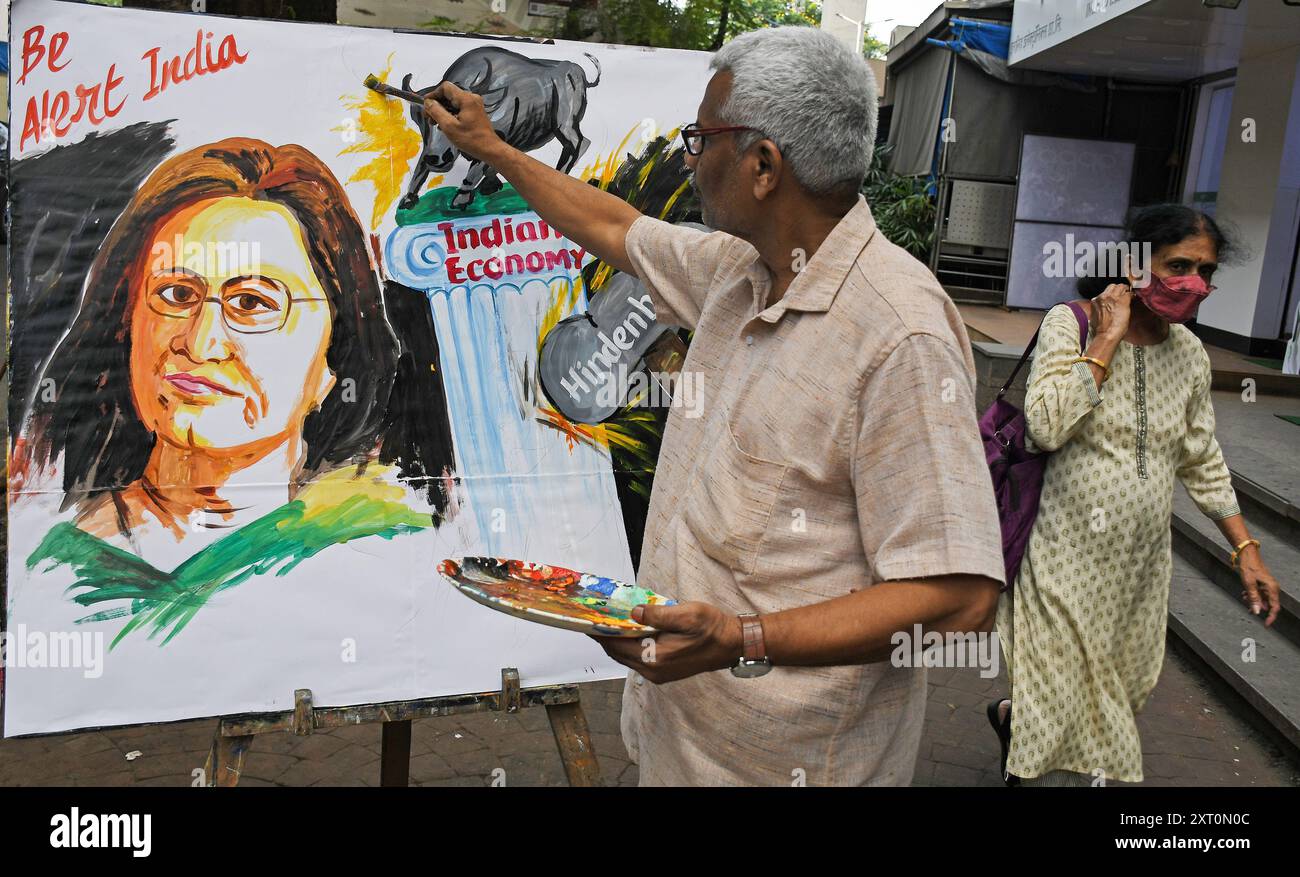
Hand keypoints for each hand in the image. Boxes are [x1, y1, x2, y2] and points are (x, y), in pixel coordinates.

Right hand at [422, 81, 503, 163]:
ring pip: (453, 102)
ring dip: (442, 111)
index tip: (425, 105)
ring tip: (435, 123)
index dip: (433, 95)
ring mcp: (474, 105)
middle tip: (428, 117)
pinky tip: (445, 125)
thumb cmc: (472, 140)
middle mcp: (471, 98)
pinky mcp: (475, 112)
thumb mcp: (449, 126)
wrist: (490, 149)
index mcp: (466, 99)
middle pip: (449, 95)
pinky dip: (450, 114)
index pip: (445, 87)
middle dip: (437, 104)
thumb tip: (428, 102)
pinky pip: (459, 108)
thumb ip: (436, 111)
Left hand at [592, 602, 742, 683]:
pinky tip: (629, 631)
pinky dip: (629, 645)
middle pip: (618, 653)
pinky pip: (637, 658)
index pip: (617, 645)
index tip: (586, 619)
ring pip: (626, 657)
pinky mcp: (663, 672)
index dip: (600, 632)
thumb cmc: (713, 627)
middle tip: (594, 617)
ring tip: (608, 621)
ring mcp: (658, 674)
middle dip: (605, 636)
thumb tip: (633, 612)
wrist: (733, 645)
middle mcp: (653, 671)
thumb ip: (658, 614)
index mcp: (656, 657)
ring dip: (617, 641)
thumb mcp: (687, 614)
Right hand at [1092, 282, 1132, 340]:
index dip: (1112, 293)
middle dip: (1119, 289)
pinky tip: (1132, 299)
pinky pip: (1129, 294)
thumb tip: (1106, 306)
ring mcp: (1113, 298)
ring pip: (1121, 287)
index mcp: (1096, 301)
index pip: (1105, 291)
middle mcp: (1103, 297)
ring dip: (1125, 291)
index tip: (1116, 296)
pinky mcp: (1122, 301)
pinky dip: (1131, 296)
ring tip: (1128, 296)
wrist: (1106, 334)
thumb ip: (1100, 307)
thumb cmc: (1101, 329)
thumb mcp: (1096, 315)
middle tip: (1123, 294)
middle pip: (1113, 286)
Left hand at [1237, 549, 1281, 625]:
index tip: (1266, 625)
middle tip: (1249, 610)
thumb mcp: (1249, 584)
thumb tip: (1257, 611)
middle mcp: (1272, 588)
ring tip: (1245, 599)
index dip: (1271, 617)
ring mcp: (1268, 586)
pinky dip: (1253, 596)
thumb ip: (1253, 598)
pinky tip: (1245, 595)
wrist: (1247, 555)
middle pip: (1269, 604)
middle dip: (1259, 608)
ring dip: (1254, 601)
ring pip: (1263, 599)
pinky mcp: (1263, 584)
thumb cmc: (1249, 567)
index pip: (1275, 607)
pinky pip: (1260, 594)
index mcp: (1272, 588)